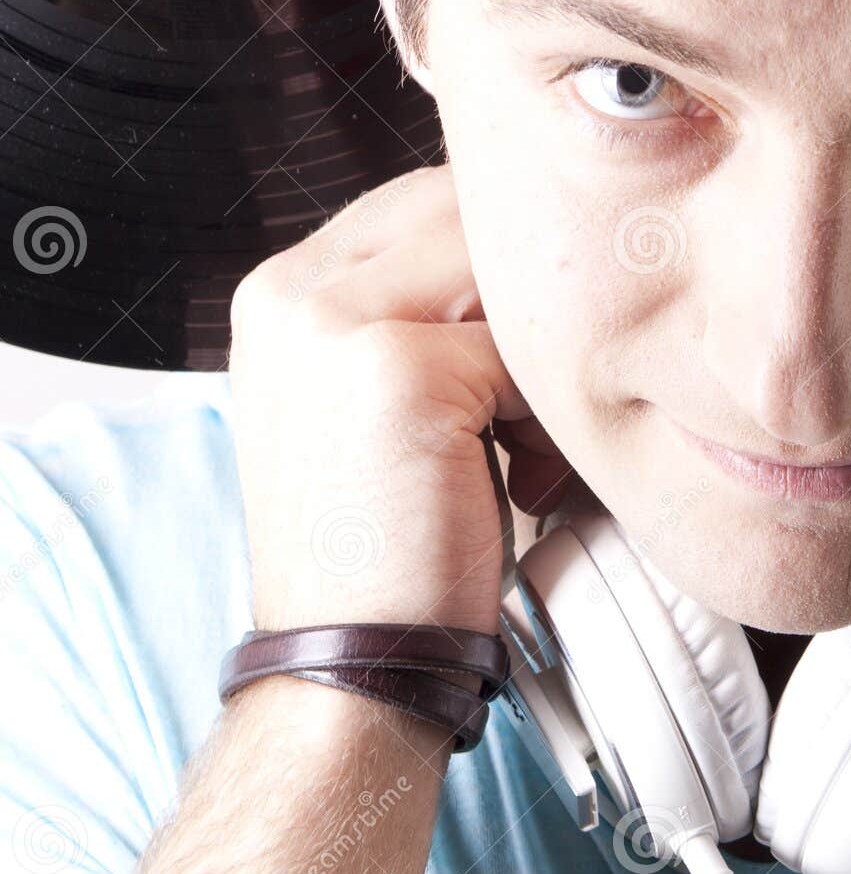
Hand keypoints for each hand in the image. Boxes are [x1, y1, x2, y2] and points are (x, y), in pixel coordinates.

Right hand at [227, 165, 570, 633]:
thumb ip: (421, 324)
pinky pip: (524, 352)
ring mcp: (332, 322)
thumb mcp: (378, 415)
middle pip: (461, 224)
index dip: (500, 279)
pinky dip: (548, 419)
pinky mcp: (397, 367)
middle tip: (539, 413)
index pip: (419, 210)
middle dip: (526, 313)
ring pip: (499, 283)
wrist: (355, 662)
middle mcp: (290, 292)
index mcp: (279, 296)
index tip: (530, 363)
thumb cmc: (389, 556)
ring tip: (528, 451)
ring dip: (538, 365)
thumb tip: (527, 267)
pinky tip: (527, 483)